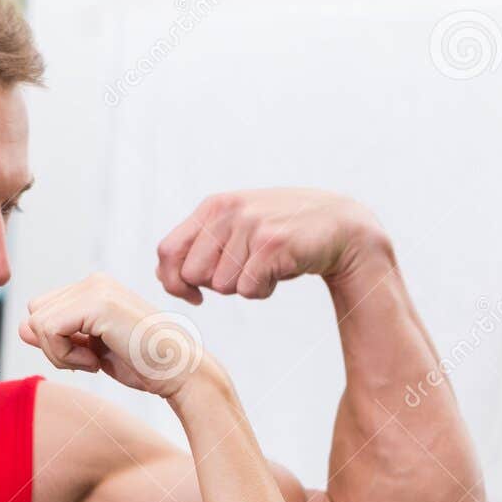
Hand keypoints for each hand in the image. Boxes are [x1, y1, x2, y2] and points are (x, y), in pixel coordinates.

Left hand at [19, 273, 210, 397]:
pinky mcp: (96, 304)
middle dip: (54, 347)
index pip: (42, 311)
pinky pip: (49, 330)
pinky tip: (96, 362)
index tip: (89, 357)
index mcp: (94, 288)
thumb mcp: (91, 350)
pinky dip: (65, 356)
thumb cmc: (144, 364)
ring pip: (38, 323)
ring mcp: (95, 289)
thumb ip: (59, 336)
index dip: (56, 342)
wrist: (179, 373)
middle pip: (35, 314)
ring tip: (95, 360)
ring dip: (60, 354)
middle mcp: (93, 282)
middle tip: (90, 361)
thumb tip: (22, 326)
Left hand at [156, 188, 387, 303]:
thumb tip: (162, 275)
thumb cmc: (280, 234)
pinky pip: (248, 290)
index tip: (193, 295)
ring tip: (266, 266)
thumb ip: (199, 246)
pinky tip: (280, 271)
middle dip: (215, 285)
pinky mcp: (272, 244)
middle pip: (193, 274)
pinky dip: (263, 291)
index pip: (167, 251)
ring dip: (245, 287)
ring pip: (222, 286)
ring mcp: (250, 225)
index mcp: (212, 207)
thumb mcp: (234, 230)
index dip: (172, 281)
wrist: (339, 225)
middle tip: (245, 270)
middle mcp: (227, 212)